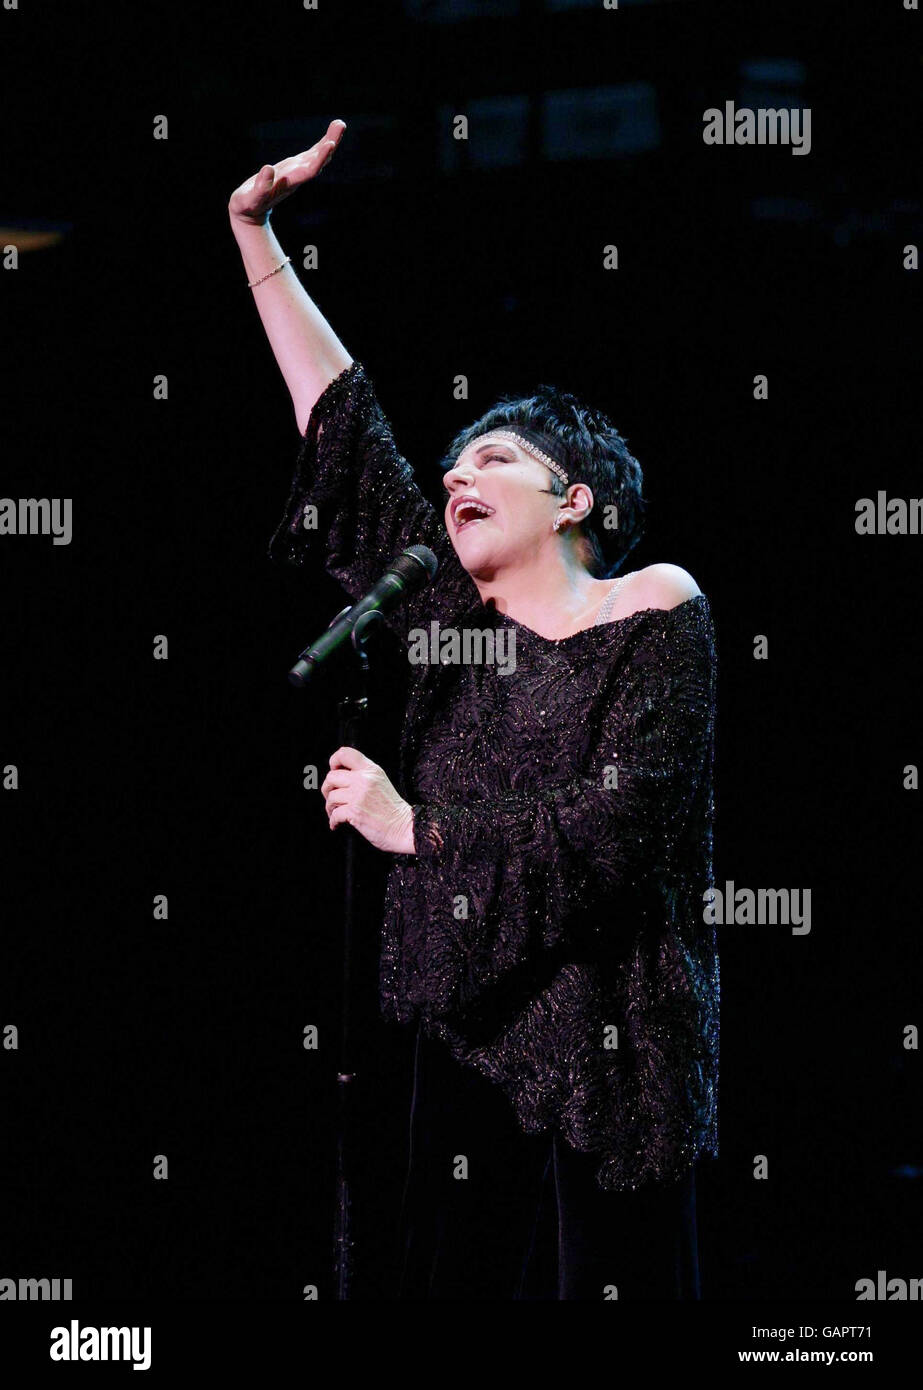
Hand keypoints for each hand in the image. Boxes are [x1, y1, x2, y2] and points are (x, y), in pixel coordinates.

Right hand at [228, 118, 346, 227]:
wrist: (251, 211)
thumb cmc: (248, 205)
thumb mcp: (250, 199)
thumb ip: (260, 187)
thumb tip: (268, 169)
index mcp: (289, 183)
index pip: (309, 171)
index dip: (320, 158)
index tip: (330, 145)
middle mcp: (297, 177)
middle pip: (319, 161)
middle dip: (330, 143)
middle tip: (341, 124)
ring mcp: (297, 172)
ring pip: (317, 156)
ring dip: (329, 141)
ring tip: (339, 123)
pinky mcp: (294, 168)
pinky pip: (310, 155)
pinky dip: (320, 145)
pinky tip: (329, 137)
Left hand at [320, 746, 415, 854]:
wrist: (404, 828)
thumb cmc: (392, 809)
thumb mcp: (381, 782)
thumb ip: (363, 775)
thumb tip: (339, 776)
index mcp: (371, 770)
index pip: (345, 753)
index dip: (334, 761)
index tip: (334, 772)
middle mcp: (364, 779)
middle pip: (331, 776)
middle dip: (327, 789)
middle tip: (332, 799)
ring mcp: (359, 795)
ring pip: (331, 796)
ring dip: (330, 808)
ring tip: (336, 813)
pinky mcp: (355, 812)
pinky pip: (334, 814)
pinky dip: (333, 821)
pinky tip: (337, 824)